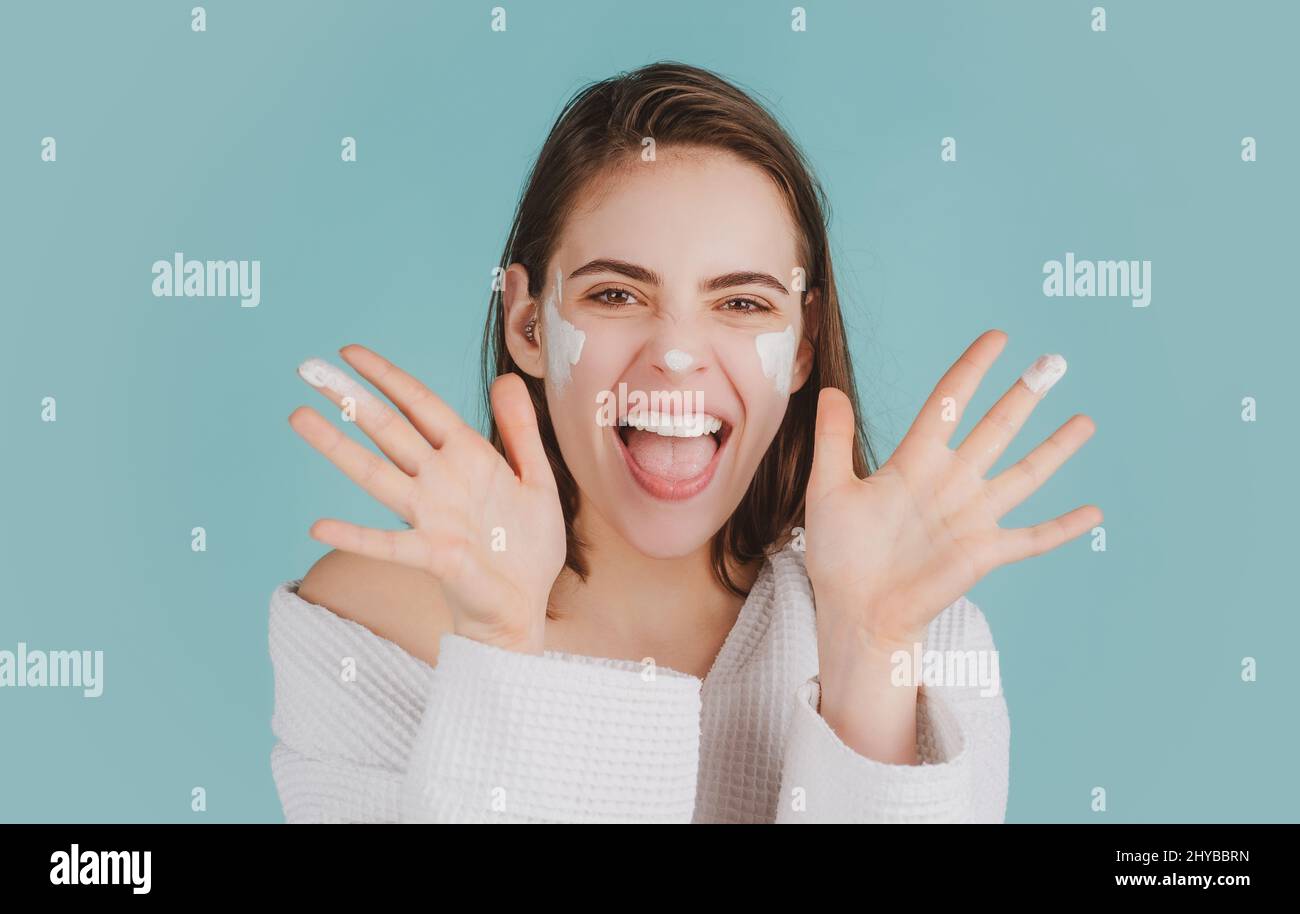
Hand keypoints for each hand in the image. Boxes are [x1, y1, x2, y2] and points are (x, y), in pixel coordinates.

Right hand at [288, 345, 565, 653]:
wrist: (525, 604)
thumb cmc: (528, 545)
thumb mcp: (537, 479)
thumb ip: (520, 431)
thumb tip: (505, 377)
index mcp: (467, 457)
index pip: (420, 406)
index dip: (388, 377)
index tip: (350, 353)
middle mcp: (440, 481)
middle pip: (388, 430)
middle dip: (350, 399)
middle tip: (308, 370)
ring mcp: (432, 516)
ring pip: (377, 474)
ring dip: (337, 447)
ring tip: (299, 417)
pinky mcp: (433, 555)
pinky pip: (388, 544)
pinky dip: (355, 536)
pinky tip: (319, 526)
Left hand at [804, 329, 1100, 675]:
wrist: (855, 612)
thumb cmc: (838, 555)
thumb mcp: (829, 489)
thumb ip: (834, 440)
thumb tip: (831, 390)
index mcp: (914, 462)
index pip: (949, 404)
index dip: (972, 370)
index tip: (997, 338)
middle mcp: (950, 483)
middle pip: (995, 429)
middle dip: (1025, 395)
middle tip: (1054, 362)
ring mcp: (972, 517)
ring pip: (1024, 473)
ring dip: (1056, 448)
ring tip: (1086, 421)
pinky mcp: (984, 553)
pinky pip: (1032, 538)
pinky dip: (1063, 527)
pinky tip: (1094, 513)